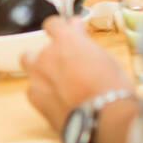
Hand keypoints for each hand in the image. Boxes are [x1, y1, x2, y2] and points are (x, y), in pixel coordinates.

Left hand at [20, 15, 133, 130]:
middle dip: (47, 56)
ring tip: (59, 85)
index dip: (60, 28)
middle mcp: (46, 55)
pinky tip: (57, 101)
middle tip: (64, 67)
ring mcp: (37, 76)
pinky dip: (43, 94)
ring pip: (30, 69)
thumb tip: (75, 27)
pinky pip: (34, 91)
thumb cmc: (112, 87)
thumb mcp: (105, 57)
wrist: (103, 118)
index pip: (53, 24)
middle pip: (37, 50)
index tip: (67, 32)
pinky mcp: (35, 99)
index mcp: (66, 40)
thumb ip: (84, 42)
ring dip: (41, 73)